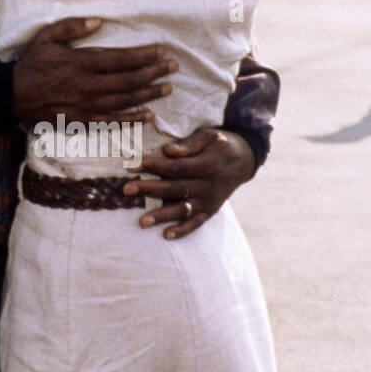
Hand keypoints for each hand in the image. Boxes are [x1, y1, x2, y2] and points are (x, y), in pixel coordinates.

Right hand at [12, 17, 176, 126]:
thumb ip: (72, 27)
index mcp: (81, 62)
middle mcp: (88, 85)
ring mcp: (87, 105)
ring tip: (167, 88)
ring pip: (125, 100)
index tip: (162, 51)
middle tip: (173, 68)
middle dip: (154, 73)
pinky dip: (132, 119)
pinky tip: (148, 116)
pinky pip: (112, 121)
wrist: (13, 96)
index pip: (121, 59)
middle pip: (129, 79)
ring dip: (149, 94)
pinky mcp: (83, 120)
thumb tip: (98, 21)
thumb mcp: (46, 37)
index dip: (144, 55)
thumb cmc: (31, 63)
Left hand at [122, 128, 255, 239]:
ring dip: (162, 216)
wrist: (245, 161)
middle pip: (174, 188)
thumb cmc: (220, 144)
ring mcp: (209, 200)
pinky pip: (196, 223)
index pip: (175, 166)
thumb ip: (189, 144)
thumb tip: (168, 150)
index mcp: (207, 164)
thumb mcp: (208, 136)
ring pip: (183, 209)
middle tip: (126, 190)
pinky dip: (183, 230)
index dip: (152, 166)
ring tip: (141, 222)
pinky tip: (166, 236)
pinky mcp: (210, 211)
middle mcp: (208, 185)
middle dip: (149, 190)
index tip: (130, 165)